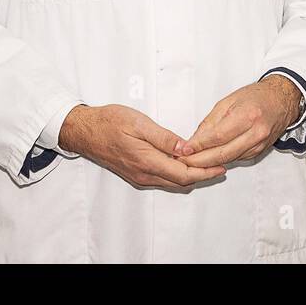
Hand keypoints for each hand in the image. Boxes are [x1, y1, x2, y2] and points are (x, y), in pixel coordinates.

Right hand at [58, 104, 226, 190]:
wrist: (84, 131)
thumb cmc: (110, 122)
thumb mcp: (139, 123)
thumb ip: (164, 138)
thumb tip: (186, 148)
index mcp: (147, 161)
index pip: (183, 174)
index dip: (205, 172)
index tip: (221, 167)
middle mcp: (144, 174)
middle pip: (180, 182)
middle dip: (202, 175)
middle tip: (221, 165)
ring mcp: (139, 176)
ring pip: (171, 182)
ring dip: (190, 175)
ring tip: (208, 164)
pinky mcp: (135, 173)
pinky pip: (162, 179)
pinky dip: (177, 174)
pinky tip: (184, 162)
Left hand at [175, 77, 302, 168]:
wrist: (282, 100)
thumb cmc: (256, 96)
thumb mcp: (229, 101)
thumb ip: (211, 122)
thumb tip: (194, 140)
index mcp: (247, 115)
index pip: (218, 136)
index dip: (198, 145)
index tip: (184, 150)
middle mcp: (256, 133)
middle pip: (223, 154)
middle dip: (200, 161)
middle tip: (183, 161)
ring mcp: (259, 144)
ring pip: (228, 160)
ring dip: (209, 163)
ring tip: (192, 162)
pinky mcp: (259, 152)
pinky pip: (236, 159)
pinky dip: (222, 160)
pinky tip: (210, 159)